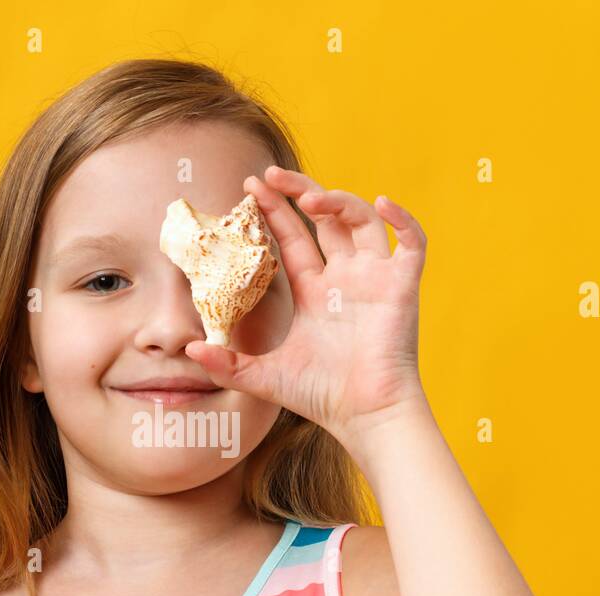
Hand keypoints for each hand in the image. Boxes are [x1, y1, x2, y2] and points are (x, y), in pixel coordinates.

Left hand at [185, 164, 428, 447]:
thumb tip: (188, 350)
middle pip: (325, 218)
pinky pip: (412, 242)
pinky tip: (383, 203)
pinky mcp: (402, 286)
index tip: (250, 187)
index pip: (293, 237)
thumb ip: (226, 363)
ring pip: (362, 220)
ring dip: (338, 201)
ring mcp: (375, 279)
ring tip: (309, 199)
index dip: (274, 211)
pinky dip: (403, 219)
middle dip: (299, 191)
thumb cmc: (320, 397)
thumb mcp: (262, 377)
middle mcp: (345, 278)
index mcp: (315, 291)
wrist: (364, 416)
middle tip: (270, 174)